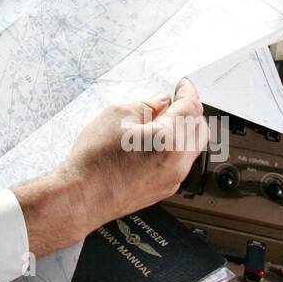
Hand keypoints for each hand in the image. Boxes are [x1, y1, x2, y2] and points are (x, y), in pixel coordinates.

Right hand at [14, 78, 207, 259]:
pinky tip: (156, 140)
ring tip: (162, 119)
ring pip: (193, 147)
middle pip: (199, 128)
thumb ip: (146, 105)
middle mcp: (178, 162)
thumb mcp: (117, 116)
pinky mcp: (164, 188)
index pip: (191, 108)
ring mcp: (173, 178)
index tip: (183, 85)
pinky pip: (181, 162)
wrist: (83, 196)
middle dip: (190, 110)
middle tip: (174, 99)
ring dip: (185, 129)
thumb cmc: (96, 160)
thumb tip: (160, 103)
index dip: (187, 91)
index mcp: (170, 140)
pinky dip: (177, 146)